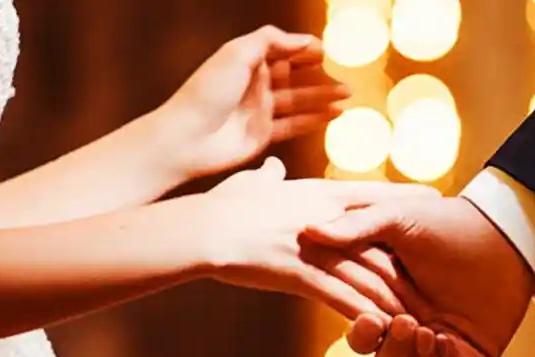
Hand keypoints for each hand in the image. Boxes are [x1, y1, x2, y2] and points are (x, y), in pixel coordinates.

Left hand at [156, 26, 348, 180]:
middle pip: (294, 76)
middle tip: (345, 75)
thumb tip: (302, 40)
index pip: (282, 50)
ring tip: (347, 95)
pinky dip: (315, 120)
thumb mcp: (236, 53)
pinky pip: (294, 125)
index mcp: (247, 60)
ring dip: (323, 97)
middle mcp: (256, 84)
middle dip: (319, 74)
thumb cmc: (207, 92)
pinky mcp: (263, 135)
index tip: (328, 51)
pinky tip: (334, 115)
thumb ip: (269, 41)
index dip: (305, 49)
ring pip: (299, 101)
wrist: (187, 137)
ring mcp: (260, 110)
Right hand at [204, 159, 436, 319]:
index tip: (437, 202)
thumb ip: (268, 177)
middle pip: (384, 244)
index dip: (408, 200)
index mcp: (320, 193)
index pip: (376, 195)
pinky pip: (342, 297)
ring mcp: (316, 247)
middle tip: (443, 286)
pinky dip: (367, 315)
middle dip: (414, 269)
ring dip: (398, 302)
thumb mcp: (250, 184)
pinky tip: (387, 330)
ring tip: (422, 322)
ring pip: (370, 275)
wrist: (200, 229)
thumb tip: (272, 168)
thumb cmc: (221, 206)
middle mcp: (327, 218)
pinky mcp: (301, 274)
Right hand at [301, 197, 534, 356]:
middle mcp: (416, 333)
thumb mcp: (398, 218)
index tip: (367, 317)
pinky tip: (452, 342)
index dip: (362, 337)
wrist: (504, 232)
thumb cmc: (449, 224)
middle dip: (393, 350)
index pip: (364, 339)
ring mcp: (447, 350)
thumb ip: (355, 227)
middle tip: (408, 321)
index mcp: (391, 307)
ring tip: (431, 334)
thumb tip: (308, 231)